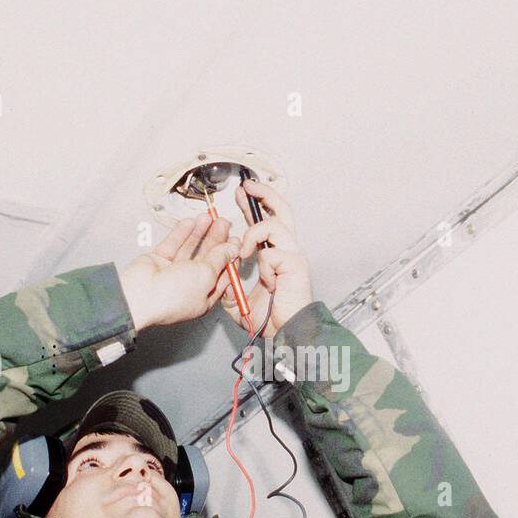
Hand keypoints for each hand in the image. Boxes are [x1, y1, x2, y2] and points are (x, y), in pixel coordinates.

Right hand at [119, 212, 235, 330]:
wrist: (139, 295)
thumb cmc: (172, 296)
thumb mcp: (206, 275)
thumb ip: (219, 259)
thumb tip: (231, 249)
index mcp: (204, 298)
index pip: (222, 275)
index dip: (230, 257)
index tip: (236, 241)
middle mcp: (189, 286)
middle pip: (207, 259)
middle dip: (216, 240)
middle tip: (223, 224)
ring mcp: (173, 273)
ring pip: (190, 249)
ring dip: (200, 233)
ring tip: (209, 217)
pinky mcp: (159, 261)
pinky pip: (173, 244)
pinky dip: (182, 233)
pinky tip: (191, 222)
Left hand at [209, 179, 312, 338]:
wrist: (286, 331)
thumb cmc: (270, 317)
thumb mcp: (238, 297)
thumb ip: (229, 280)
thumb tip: (222, 265)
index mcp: (275, 253)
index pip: (264, 220)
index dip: (252, 205)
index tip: (240, 194)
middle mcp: (287, 249)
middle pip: (281, 209)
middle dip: (263, 194)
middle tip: (247, 186)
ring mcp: (293, 254)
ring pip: (274, 224)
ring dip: (254, 233)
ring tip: (244, 251)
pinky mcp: (295, 263)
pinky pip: (271, 251)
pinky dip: (262, 263)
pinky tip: (266, 281)